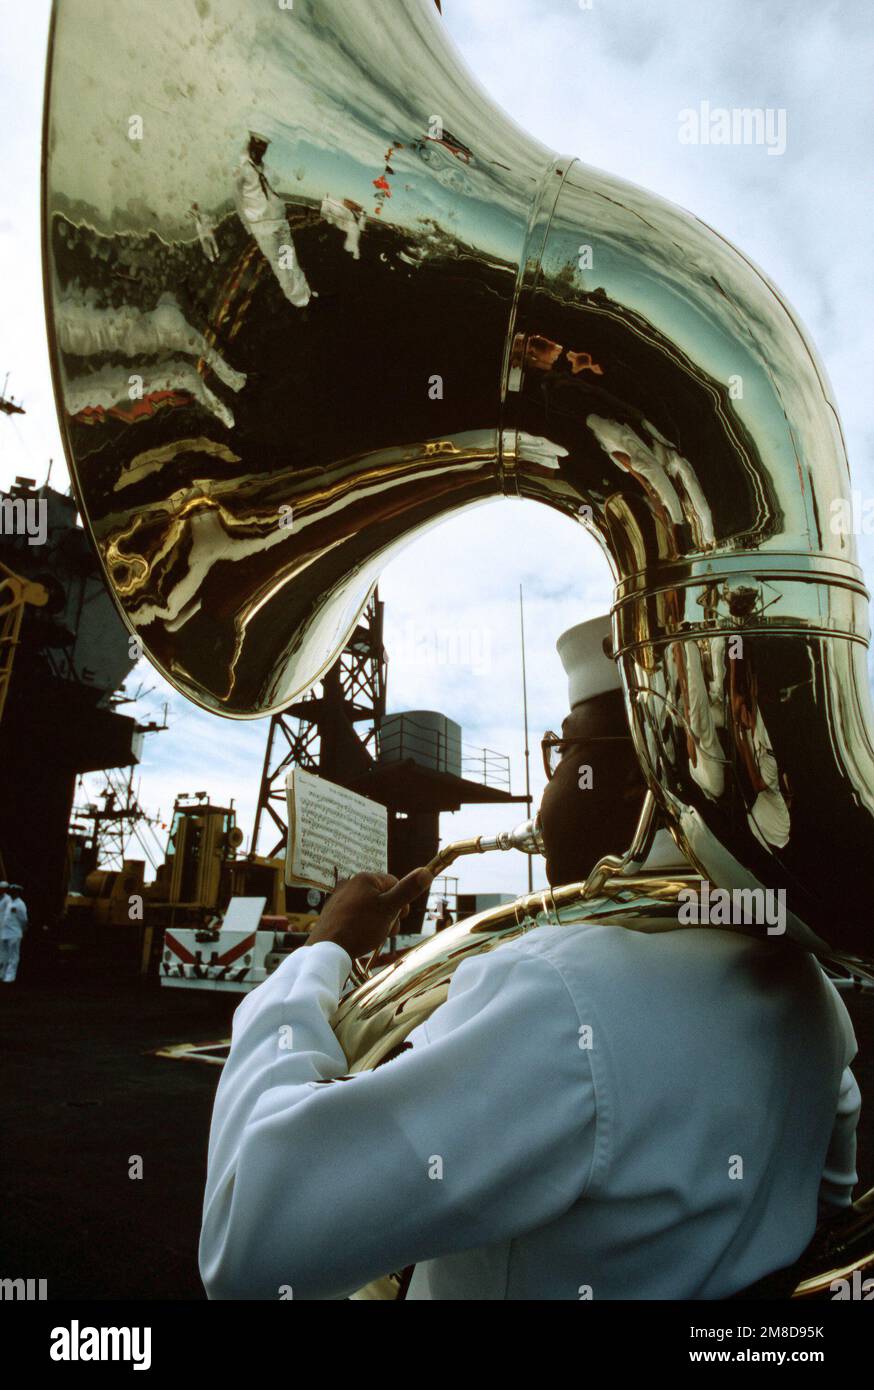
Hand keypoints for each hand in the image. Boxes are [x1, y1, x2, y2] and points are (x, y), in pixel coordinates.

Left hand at [304, 868, 432, 959]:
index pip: (394, 883)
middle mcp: (351, 884)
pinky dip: (363, 926)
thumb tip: (426, 872)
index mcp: (365, 878)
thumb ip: (407, 890)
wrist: (327, 948)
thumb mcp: (389, 909)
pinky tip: (361, 938)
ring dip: (378, 922)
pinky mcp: (334, 913)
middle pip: (382, 896)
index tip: (402, 916)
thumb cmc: (359, 927)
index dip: (401, 901)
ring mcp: (341, 898)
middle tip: (388, 930)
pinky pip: (356, 916)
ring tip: (374, 936)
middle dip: (390, 914)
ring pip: (370, 908)